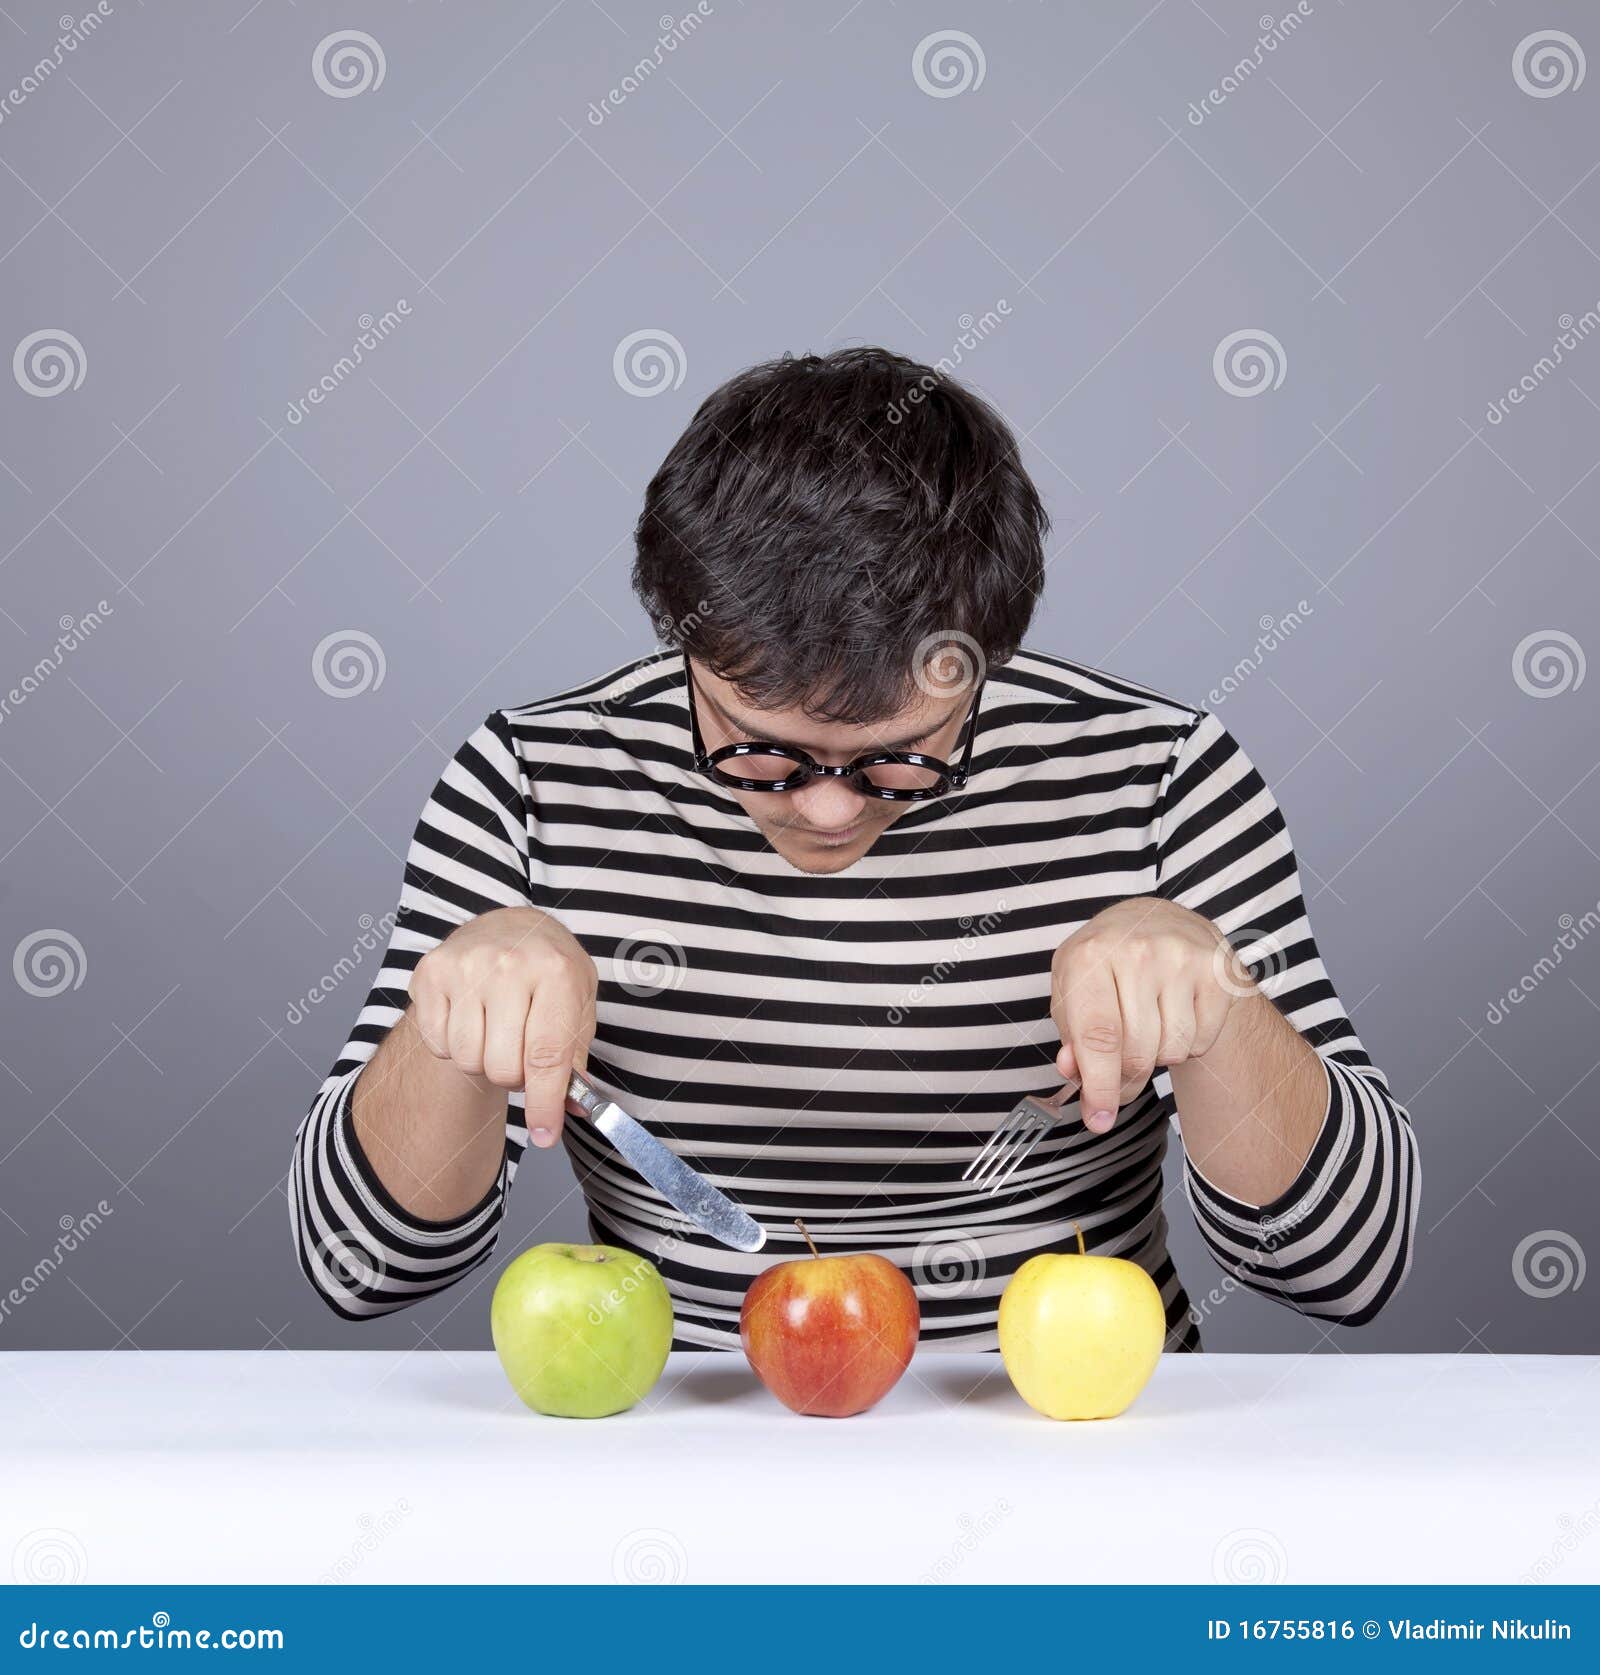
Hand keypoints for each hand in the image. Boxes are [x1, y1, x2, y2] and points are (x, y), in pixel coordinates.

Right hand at [410, 907, 595, 1146]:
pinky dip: (455, 1046)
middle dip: (515, 1077)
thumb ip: (574, 1058)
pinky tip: (472, 1018)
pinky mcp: (431, 973)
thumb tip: (570, 1109)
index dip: (545, 1104)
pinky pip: (439, 1045)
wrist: (509, 925)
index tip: (544, 1135)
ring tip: (498, 1030)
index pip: (547, 1055)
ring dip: (484, 1060)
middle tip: (522, 1053)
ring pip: (468, 1060)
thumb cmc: (550, 972)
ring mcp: (465, 966)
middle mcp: (509, 965)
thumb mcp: (579, 1003)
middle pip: (503, 1067)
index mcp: (556, 971)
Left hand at [1050, 898, 1250, 1134]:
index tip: (1099, 1119)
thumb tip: (1076, 1076)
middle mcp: (1136, 952)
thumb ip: (1071, 1038)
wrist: (1157, 919)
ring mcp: (1182, 958)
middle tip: (1121, 1072)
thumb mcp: (1072, 990)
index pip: (1098, 1037)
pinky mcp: (1217, 971)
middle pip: (1137, 1052)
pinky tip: (1175, 1014)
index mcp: (1089, 956)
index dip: (1100, 1087)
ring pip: (1172, 1050)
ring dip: (1158, 1056)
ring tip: (1148, 1025)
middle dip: (1126, 1079)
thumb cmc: (1107, 962)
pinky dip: (1187, 1043)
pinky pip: (1202, 1041)